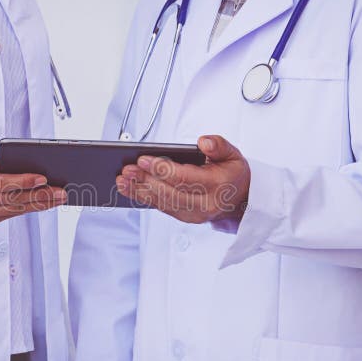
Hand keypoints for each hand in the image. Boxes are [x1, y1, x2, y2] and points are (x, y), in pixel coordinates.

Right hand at [0, 152, 65, 228]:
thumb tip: (26, 172)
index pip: (0, 182)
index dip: (23, 181)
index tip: (43, 178)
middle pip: (11, 199)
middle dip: (39, 195)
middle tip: (61, 191)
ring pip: (14, 210)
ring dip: (40, 204)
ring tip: (59, 198)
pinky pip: (11, 214)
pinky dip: (29, 208)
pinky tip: (45, 203)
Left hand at [116, 135, 249, 223]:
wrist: (240, 199)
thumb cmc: (232, 173)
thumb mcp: (233, 154)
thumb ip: (219, 145)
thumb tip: (203, 142)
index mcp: (218, 186)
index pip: (185, 178)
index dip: (162, 169)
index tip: (143, 158)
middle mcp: (205, 204)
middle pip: (170, 192)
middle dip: (145, 180)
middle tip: (127, 169)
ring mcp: (194, 214)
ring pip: (162, 202)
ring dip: (139, 191)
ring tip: (122, 179)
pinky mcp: (184, 217)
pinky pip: (161, 207)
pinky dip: (142, 198)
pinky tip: (128, 188)